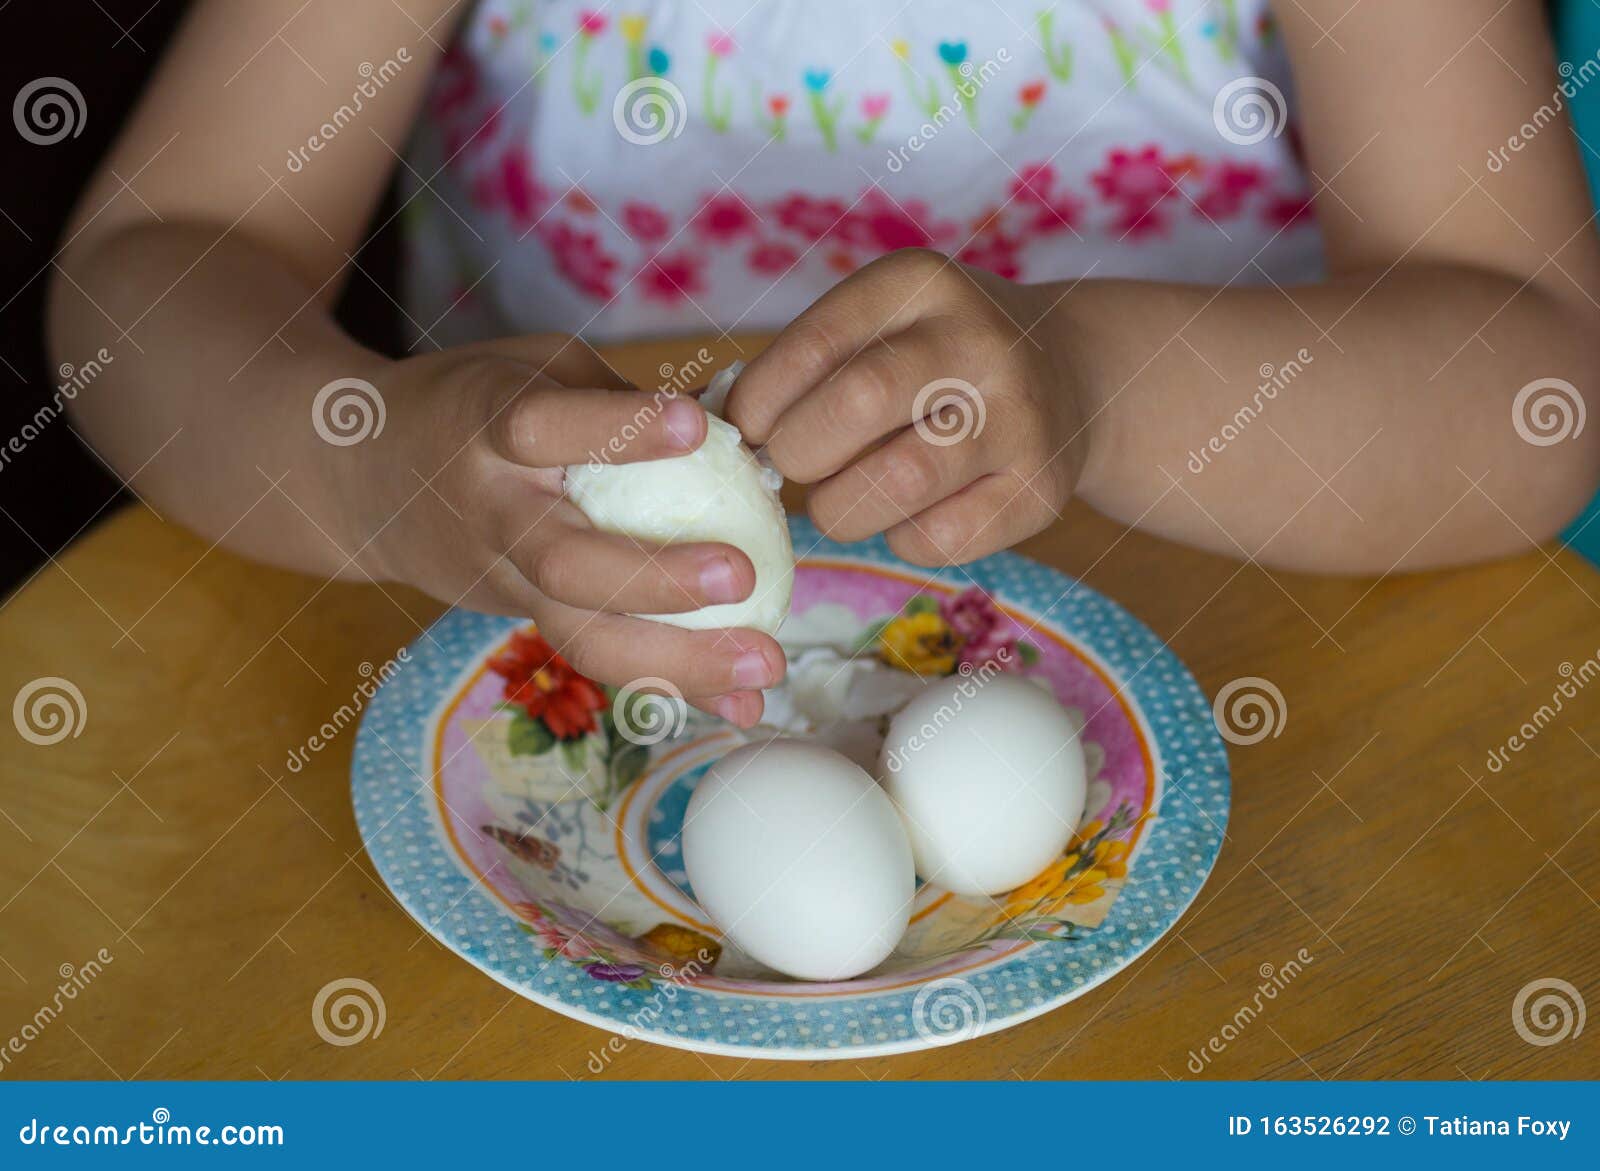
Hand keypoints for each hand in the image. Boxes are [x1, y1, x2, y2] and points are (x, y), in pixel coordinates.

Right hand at [331, 335, 784, 725]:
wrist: (362, 478)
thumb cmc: (477, 404)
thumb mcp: (537, 368)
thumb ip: (625, 397)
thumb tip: (742, 428)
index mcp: (488, 428)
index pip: (544, 427)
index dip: (618, 429)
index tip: (697, 425)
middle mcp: (492, 514)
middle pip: (564, 563)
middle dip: (655, 578)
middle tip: (739, 575)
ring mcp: (505, 580)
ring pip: (583, 637)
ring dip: (680, 661)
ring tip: (764, 668)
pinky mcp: (523, 620)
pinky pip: (599, 658)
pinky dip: (675, 687)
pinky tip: (742, 705)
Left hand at [728, 249, 1093, 565]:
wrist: (1071, 375)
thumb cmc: (931, 358)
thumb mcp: (878, 324)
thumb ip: (798, 365)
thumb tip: (704, 425)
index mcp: (919, 284)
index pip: (815, 343)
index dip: (760, 401)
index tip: (746, 430)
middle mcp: (978, 340)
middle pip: (855, 405)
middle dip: (798, 454)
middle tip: (794, 468)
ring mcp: (1018, 417)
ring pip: (896, 480)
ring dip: (840, 508)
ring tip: (839, 499)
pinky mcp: (1040, 489)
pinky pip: (938, 538)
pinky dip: (899, 539)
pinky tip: (905, 514)